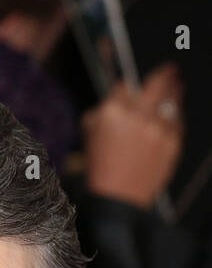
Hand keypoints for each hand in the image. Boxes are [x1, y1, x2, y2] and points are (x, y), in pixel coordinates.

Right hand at [81, 63, 183, 208]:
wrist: (117, 198)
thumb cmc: (100, 168)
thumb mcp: (89, 134)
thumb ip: (102, 110)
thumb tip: (117, 94)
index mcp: (112, 111)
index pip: (124, 86)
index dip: (127, 87)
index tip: (131, 86)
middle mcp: (137, 115)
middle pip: (157, 82)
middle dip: (165, 73)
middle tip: (171, 69)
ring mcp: (158, 128)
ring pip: (173, 99)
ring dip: (176, 90)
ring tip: (178, 84)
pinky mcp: (172, 141)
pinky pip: (178, 121)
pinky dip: (176, 116)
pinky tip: (174, 115)